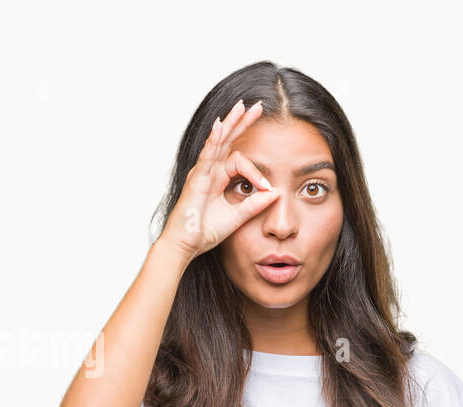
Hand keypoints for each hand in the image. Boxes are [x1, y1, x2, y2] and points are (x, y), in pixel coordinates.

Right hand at [158, 97, 280, 261]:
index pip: (239, 160)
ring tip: (241, 106)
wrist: (186, 245)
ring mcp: (201, 172)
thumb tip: (276, 193)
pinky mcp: (197, 178)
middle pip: (228, 140)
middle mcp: (209, 171)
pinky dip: (214, 138)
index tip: (269, 188)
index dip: (258, 172)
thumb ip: (255, 205)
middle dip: (242, 123)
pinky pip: (207, 154)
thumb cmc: (205, 232)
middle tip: (257, 106)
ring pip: (218, 141)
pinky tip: (221, 124)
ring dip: (231, 123)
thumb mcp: (237, 217)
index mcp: (218, 178)